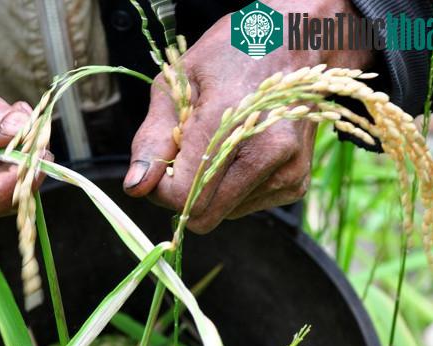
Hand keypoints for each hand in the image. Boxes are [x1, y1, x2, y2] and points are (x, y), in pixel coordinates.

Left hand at [124, 0, 373, 232]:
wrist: (295, 43)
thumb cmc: (229, 56)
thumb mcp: (178, 82)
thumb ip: (153, 139)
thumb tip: (135, 188)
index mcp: (231, 119)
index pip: (183, 194)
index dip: (160, 189)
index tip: (162, 163)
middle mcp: (268, 150)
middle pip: (204, 214)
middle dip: (185, 192)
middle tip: (188, 154)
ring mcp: (288, 169)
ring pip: (223, 214)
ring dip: (212, 187)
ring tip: (221, 142)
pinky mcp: (297, 183)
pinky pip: (245, 207)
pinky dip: (234, 187)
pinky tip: (241, 150)